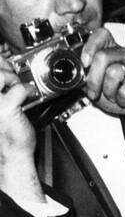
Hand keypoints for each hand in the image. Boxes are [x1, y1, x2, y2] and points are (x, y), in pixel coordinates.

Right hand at [0, 57, 41, 202]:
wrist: (11, 152)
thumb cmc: (7, 131)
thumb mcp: (1, 105)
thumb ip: (3, 88)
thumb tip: (9, 69)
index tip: (7, 63)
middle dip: (6, 69)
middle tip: (15, 78)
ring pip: (0, 76)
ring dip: (14, 78)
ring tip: (19, 87)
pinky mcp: (6, 109)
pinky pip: (18, 89)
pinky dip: (28, 89)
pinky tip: (30, 94)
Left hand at [81, 27, 124, 124]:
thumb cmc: (121, 95)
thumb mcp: (97, 85)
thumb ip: (86, 77)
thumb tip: (76, 73)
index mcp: (112, 52)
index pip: (102, 35)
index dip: (90, 46)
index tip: (85, 62)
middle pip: (102, 56)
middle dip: (93, 79)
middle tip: (94, 91)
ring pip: (113, 72)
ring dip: (108, 91)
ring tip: (114, 95)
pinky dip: (121, 100)